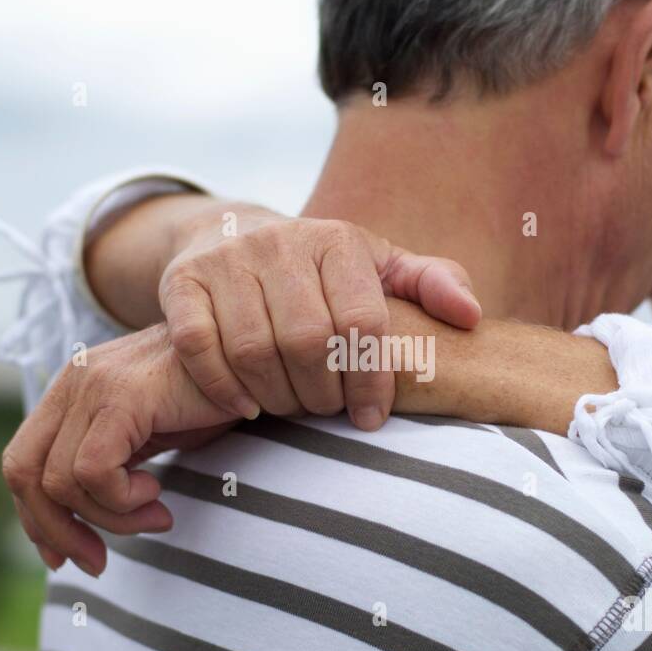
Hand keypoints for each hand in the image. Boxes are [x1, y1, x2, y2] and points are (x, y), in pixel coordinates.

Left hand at [1, 323, 235, 575]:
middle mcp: (74, 381)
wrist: (255, 360)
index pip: (21, 462)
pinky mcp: (122, 395)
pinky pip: (94, 472)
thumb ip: (110, 467)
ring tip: (156, 513)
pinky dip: (123, 499)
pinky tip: (158, 490)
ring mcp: (94, 384)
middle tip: (98, 562)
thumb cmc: (212, 401)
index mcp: (73, 390)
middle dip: (56, 532)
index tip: (69, 556)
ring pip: (61, 482)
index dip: (35, 519)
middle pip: (24, 474)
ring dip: (111, 517)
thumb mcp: (148, 438)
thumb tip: (78, 526)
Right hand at [159, 215, 480, 430]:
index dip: (371, 379)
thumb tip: (471, 316)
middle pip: (307, 341)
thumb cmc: (322, 270)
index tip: (371, 417)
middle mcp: (279, 242)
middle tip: (326, 413)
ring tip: (290, 408)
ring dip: (276, 396)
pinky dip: (222, 387)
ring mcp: (225, 260)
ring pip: (253, 349)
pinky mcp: (181, 282)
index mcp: (337, 240)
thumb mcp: (380, 268)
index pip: (362, 320)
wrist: (232, 233)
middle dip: (321, 393)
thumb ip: (431, 284)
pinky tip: (246, 407)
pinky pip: (197, 347)